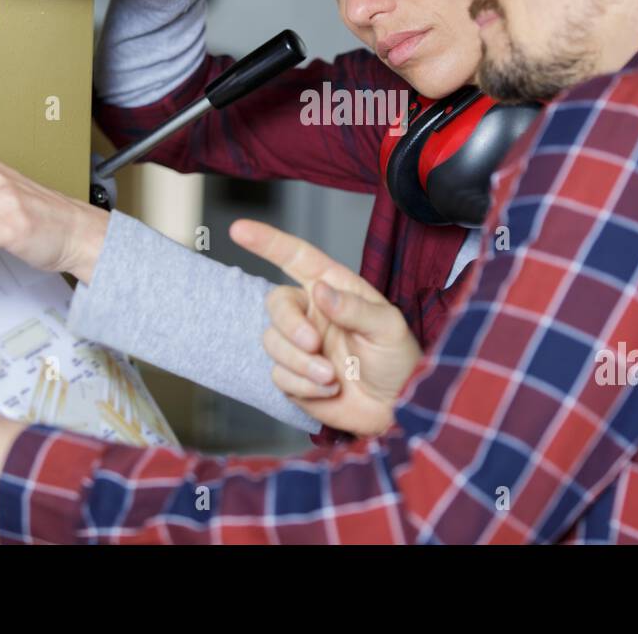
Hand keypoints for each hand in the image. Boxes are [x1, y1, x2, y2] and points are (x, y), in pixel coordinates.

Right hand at [230, 219, 422, 436]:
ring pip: (273, 342)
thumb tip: (320, 290)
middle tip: (312, 343)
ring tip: (332, 376)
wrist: (396, 407)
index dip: (267, 242)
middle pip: (276, 304)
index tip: (239, 229)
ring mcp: (300, 345)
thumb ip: (355, 308)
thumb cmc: (398, 360)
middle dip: (289, 325)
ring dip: (301, 363)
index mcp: (335, 289)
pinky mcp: (293, 376)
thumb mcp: (388, 328)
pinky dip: (304, 385)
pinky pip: (279, 375)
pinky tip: (329, 389)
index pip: (297, 258)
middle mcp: (312, 313)